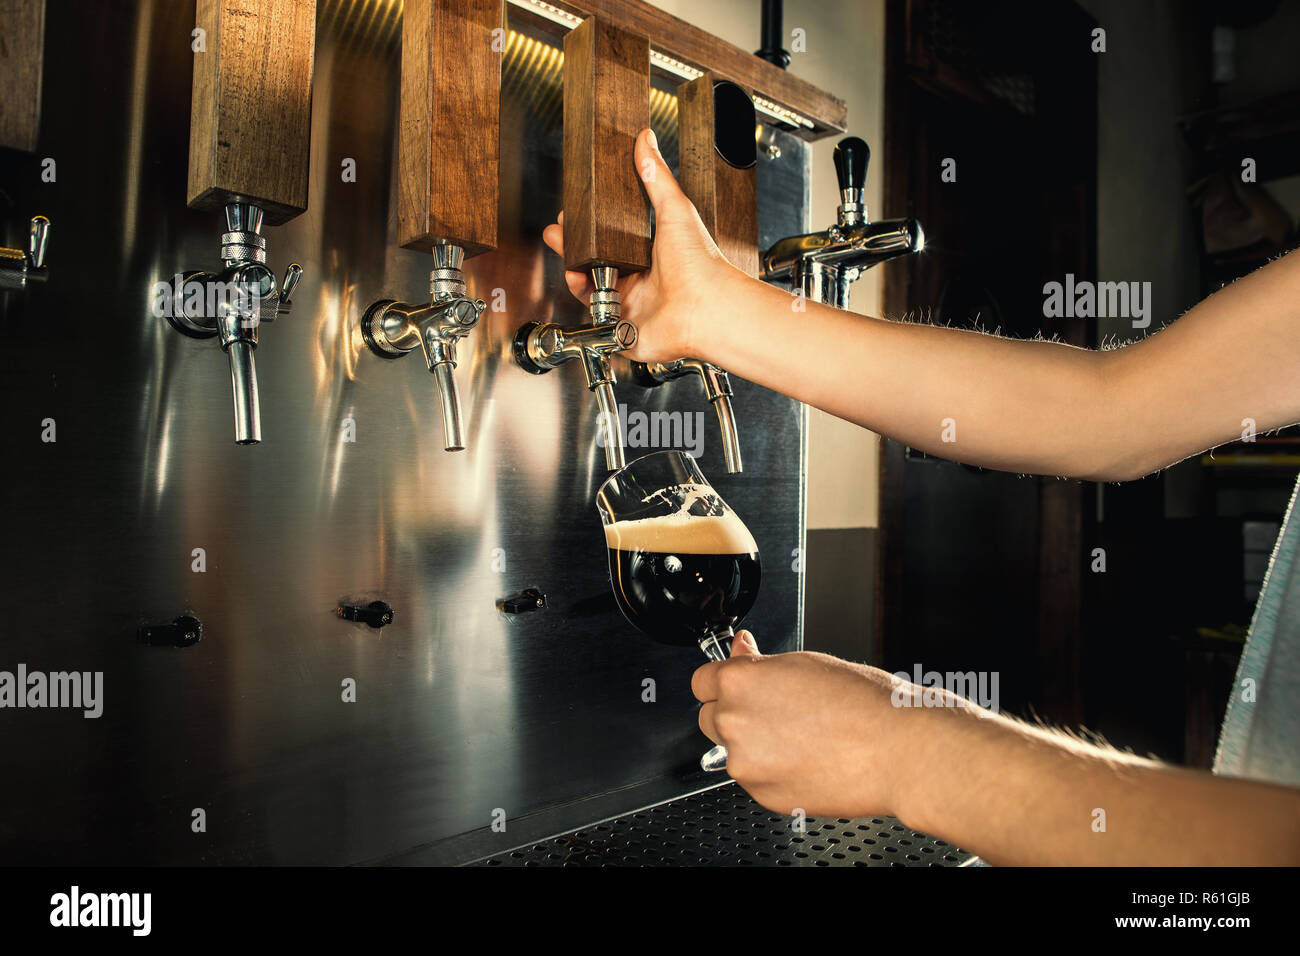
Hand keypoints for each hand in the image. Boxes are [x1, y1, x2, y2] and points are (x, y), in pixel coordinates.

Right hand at [541, 127, 747, 363]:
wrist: (706, 308)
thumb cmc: (700, 265)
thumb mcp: (674, 210)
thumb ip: (656, 176)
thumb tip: (646, 140)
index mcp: (652, 255)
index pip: (614, 239)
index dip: (593, 227)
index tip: (577, 212)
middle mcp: (640, 281)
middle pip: (596, 262)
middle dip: (573, 245)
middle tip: (558, 230)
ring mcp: (629, 305)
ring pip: (589, 286)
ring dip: (572, 266)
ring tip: (563, 246)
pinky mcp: (621, 327)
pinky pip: (592, 313)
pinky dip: (580, 293)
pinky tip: (575, 276)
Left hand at [692, 631, 936, 818]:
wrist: (900, 750)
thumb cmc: (864, 703)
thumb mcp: (805, 663)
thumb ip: (760, 662)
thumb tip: (740, 649)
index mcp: (740, 682)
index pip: (702, 681)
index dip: (723, 681)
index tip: (738, 685)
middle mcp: (734, 723)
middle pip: (709, 717)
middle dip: (734, 713)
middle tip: (777, 711)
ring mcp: (746, 764)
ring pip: (731, 751)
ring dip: (752, 744)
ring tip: (801, 736)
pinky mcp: (763, 795)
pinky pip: (754, 778)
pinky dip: (771, 770)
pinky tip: (806, 758)